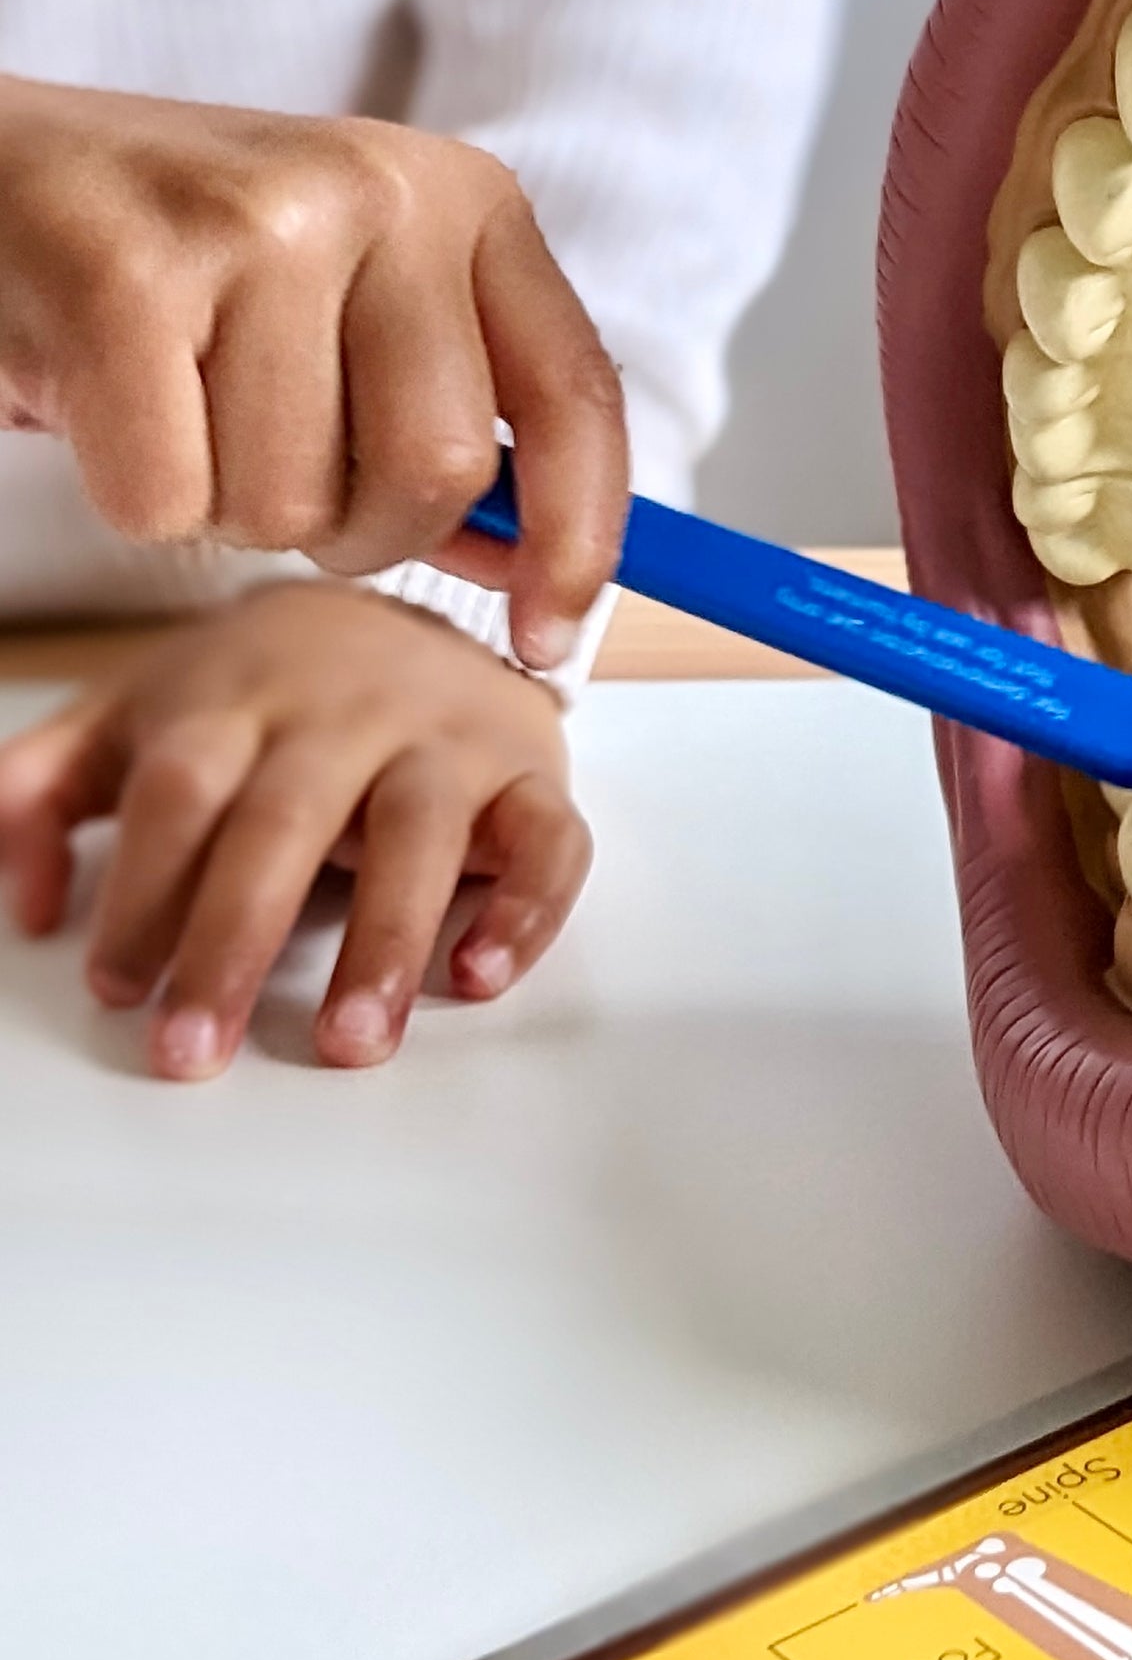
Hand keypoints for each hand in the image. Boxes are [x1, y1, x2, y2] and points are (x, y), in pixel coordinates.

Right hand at [0, 77, 624, 665]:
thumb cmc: (192, 267)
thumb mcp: (355, 313)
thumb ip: (449, 429)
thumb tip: (537, 572)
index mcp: (468, 198)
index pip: (576, 397)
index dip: (579, 536)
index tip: (550, 631)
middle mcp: (383, 191)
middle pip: (434, 472)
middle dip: (355, 531)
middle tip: (279, 476)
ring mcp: (260, 224)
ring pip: (292, 504)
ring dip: (231, 511)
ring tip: (183, 413)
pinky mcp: (128, 278)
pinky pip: (170, 503)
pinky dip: (138, 501)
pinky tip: (116, 410)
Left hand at [0, 581, 589, 1076]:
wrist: (420, 612)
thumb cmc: (268, 690)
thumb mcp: (141, 710)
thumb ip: (47, 785)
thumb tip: (26, 898)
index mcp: (242, 696)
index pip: (182, 790)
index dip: (145, 891)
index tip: (118, 986)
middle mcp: (349, 711)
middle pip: (287, 819)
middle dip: (237, 942)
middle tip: (196, 1048)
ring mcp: (448, 738)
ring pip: (422, 831)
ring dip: (386, 940)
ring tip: (352, 1040)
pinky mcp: (532, 772)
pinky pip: (551, 838)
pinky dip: (527, 908)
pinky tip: (481, 973)